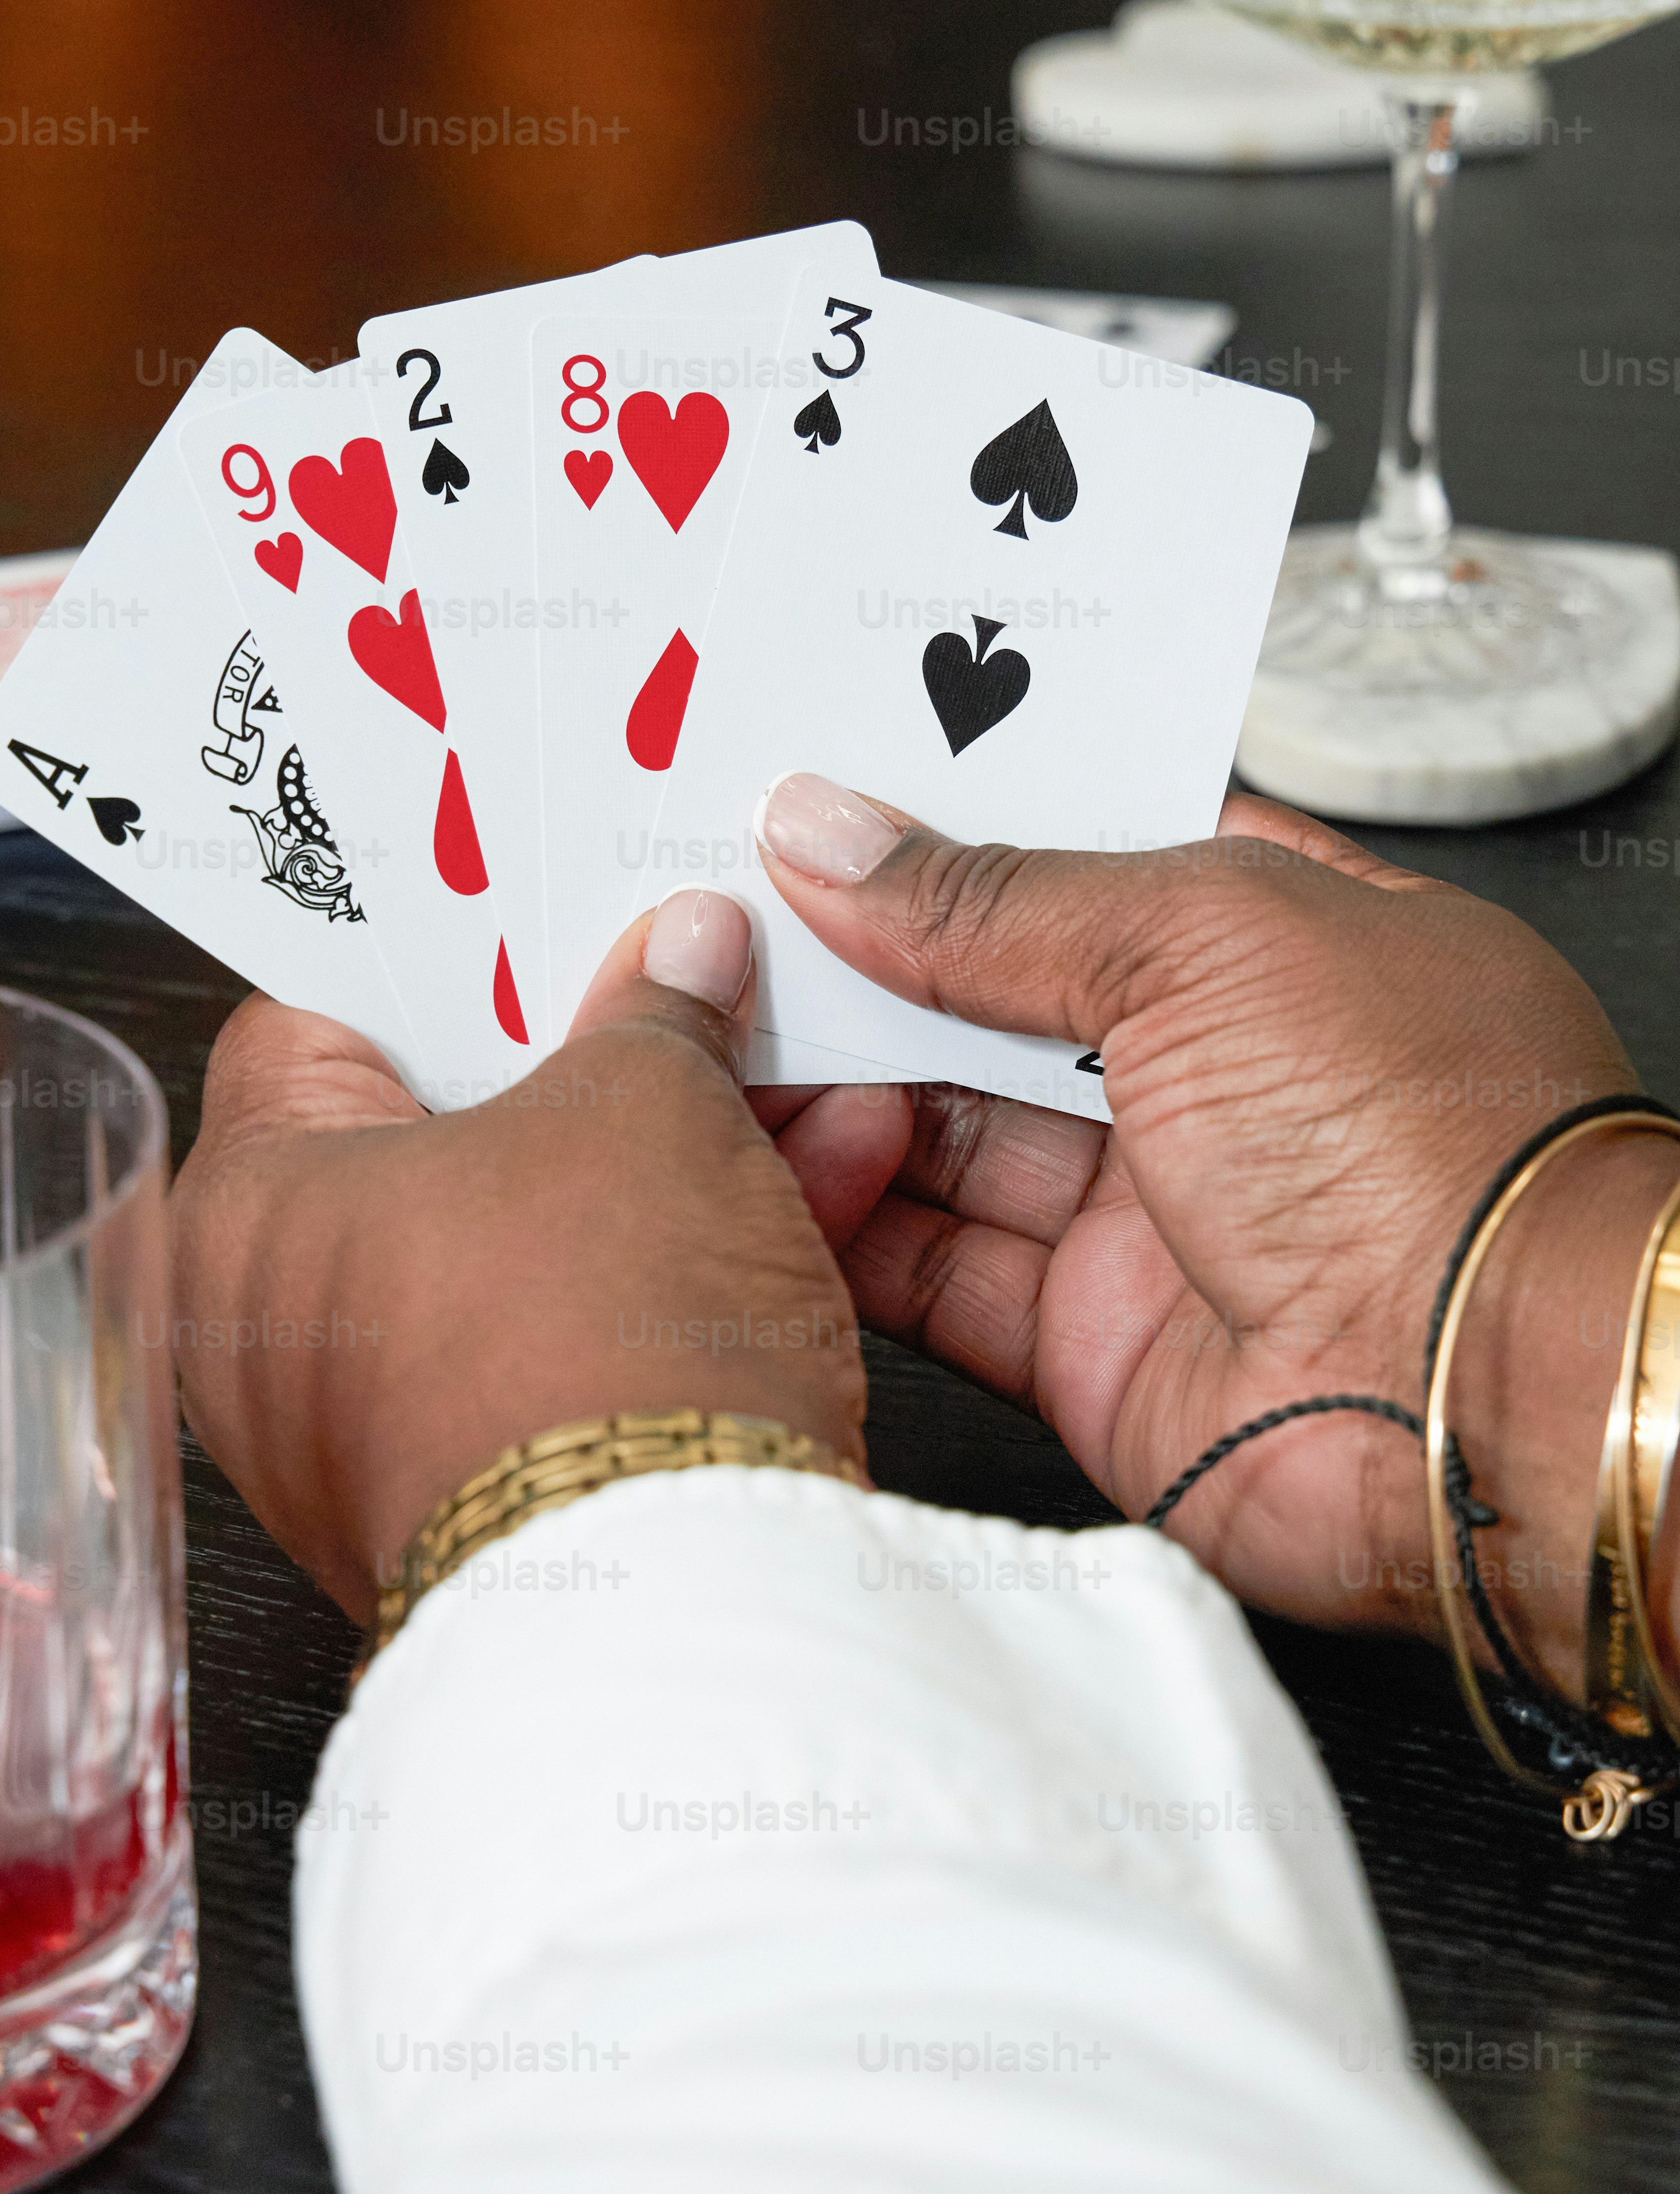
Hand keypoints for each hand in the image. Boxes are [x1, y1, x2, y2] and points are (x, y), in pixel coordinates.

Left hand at [170, 890, 910, 1623]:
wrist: (668, 1610)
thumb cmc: (591, 1353)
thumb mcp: (646, 1107)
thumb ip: (655, 1012)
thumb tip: (679, 952)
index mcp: (248, 1204)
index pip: (323, 1011)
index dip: (447, 938)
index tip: (535, 895)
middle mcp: (282, 1328)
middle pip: (449, 1127)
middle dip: (597, 1049)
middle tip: (684, 972)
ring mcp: (390, 1423)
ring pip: (542, 1233)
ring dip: (676, 1153)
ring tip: (796, 1073)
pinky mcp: (503, 1497)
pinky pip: (589, 1335)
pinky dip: (684, 1265)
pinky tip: (813, 1193)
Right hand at [756, 773, 1672, 1685]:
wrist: (1494, 1403)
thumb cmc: (1430, 1142)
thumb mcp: (1201, 937)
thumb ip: (992, 897)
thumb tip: (833, 833)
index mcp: (1264, 937)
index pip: (1071, 849)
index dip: (939, 821)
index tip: (804, 790)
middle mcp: (1208, 1071)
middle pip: (981, 999)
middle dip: (850, 959)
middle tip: (706, 907)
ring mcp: (1146, 1213)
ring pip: (936, 1137)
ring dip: (824, 1089)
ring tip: (699, 1026)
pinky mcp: (1090, 1345)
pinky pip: (930, 1273)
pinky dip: (841, 1224)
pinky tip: (753, 1164)